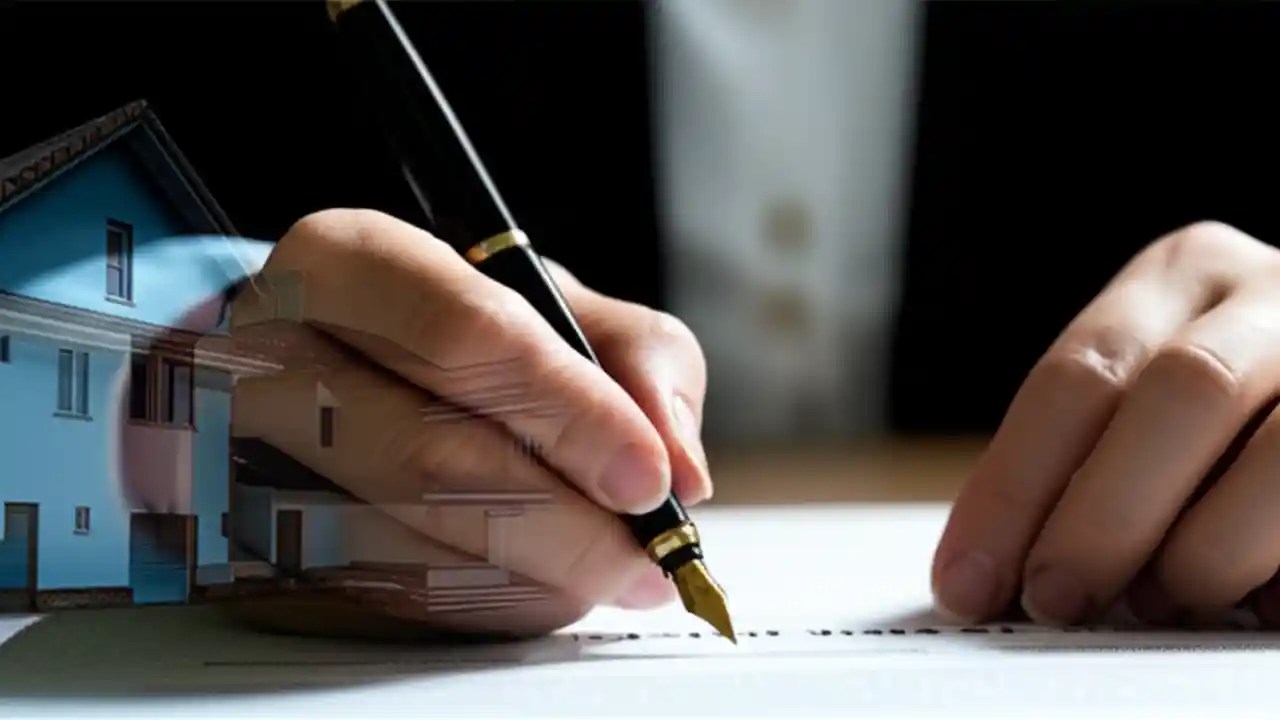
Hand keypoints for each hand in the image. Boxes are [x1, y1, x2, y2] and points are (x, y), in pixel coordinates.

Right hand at [124, 209, 710, 637]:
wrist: (327, 367)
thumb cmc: (452, 328)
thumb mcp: (551, 300)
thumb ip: (636, 357)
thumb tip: (679, 467)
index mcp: (339, 264)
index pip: (458, 334)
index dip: (566, 410)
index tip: (647, 474)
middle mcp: (270, 362)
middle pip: (426, 457)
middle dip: (562, 517)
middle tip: (646, 552)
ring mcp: (248, 465)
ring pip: (409, 551)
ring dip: (534, 574)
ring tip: (611, 568)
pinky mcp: (258, 554)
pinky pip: (390, 605)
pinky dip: (492, 606)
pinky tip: (541, 584)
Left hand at [932, 221, 1279, 627]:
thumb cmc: (1227, 405)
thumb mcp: (1151, 392)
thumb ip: (1090, 454)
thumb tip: (998, 569)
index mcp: (1182, 274)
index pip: (1077, 375)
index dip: (1013, 488)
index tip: (966, 579)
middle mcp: (1273, 290)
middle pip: (1181, 393)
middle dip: (1104, 515)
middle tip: (1056, 599)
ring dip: (1205, 549)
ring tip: (1159, 603)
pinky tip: (1255, 604)